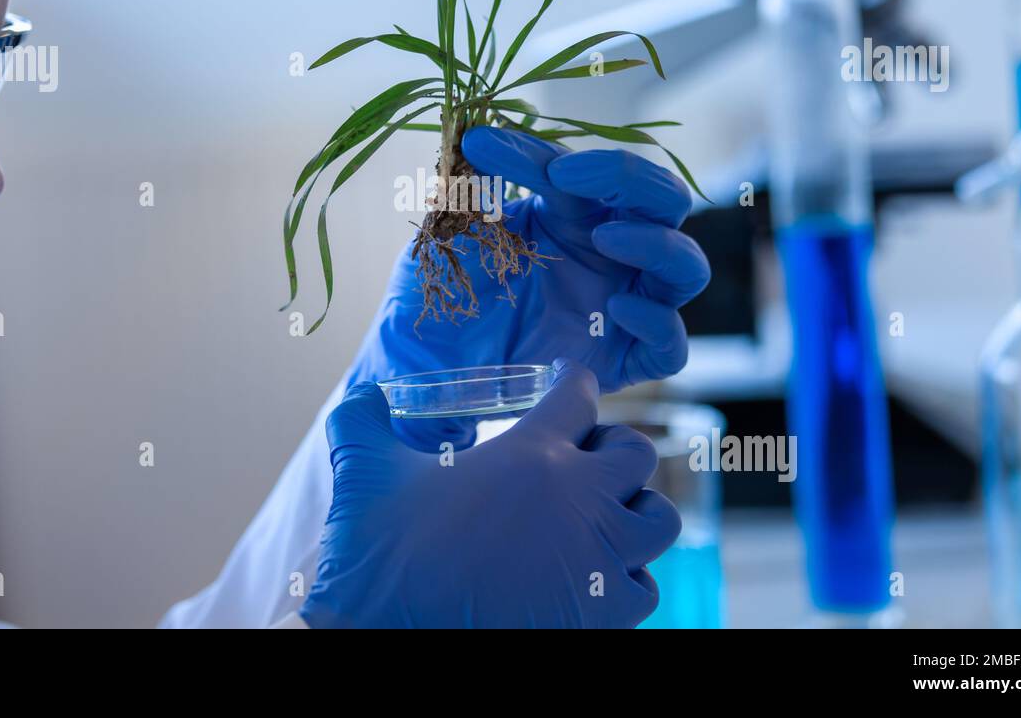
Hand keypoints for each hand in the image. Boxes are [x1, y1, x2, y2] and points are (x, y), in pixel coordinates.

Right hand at [300, 359, 679, 628]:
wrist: (385, 638)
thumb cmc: (379, 557)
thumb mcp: (362, 471)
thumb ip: (363, 419)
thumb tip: (364, 393)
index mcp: (531, 454)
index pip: (580, 394)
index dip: (571, 383)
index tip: (564, 384)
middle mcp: (579, 501)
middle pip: (635, 453)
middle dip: (611, 449)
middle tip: (579, 458)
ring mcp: (598, 561)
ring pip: (657, 519)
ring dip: (632, 511)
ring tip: (598, 516)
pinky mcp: (602, 616)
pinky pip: (644, 587)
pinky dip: (626, 577)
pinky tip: (591, 574)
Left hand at [348, 126, 710, 394]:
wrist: (421, 369)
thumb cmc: (442, 296)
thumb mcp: (454, 236)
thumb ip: (475, 190)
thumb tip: (475, 131)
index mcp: (578, 215)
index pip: (593, 171)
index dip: (553, 151)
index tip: (487, 146)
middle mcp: (613, 255)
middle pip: (667, 203)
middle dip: (634, 179)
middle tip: (570, 175)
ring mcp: (625, 307)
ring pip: (685, 268)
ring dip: (655, 244)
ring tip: (602, 238)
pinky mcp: (625, 363)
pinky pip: (671, 346)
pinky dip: (656, 322)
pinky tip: (617, 308)